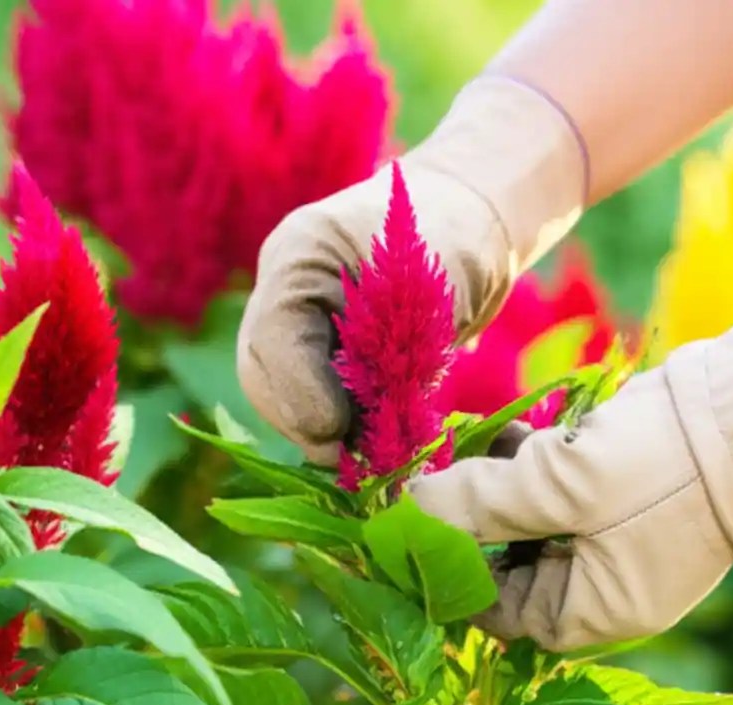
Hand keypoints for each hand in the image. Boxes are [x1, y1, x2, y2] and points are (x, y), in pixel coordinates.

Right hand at [237, 76, 584, 464]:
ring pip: (276, 390)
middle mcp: (284, 283)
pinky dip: (335, 424)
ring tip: (371, 454)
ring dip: (319, 430)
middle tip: (355, 458)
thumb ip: (402, 350)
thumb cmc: (460, 236)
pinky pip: (304, 394)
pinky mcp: (312, 345)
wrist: (471, 218)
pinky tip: (373, 442)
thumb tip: (367, 430)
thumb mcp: (437, 287)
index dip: (301, 395)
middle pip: (261, 370)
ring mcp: (292, 314)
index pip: (273, 337)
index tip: (339, 434)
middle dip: (305, 421)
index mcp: (303, 251)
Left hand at [409, 267, 732, 650]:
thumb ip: (478, 502)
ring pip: (532, 517)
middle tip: (431, 477)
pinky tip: (505, 430)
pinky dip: (531, 464)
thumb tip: (408, 509)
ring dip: (496, 483)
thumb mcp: (557, 487)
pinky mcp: (623, 487)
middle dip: (471, 518)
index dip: (448, 568)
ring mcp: (617, 533)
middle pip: (512, 561)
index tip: (407, 525)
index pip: (499, 609)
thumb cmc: (658, 466)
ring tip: (463, 442)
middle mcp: (605, 581)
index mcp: (594, 609)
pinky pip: (560, 487)